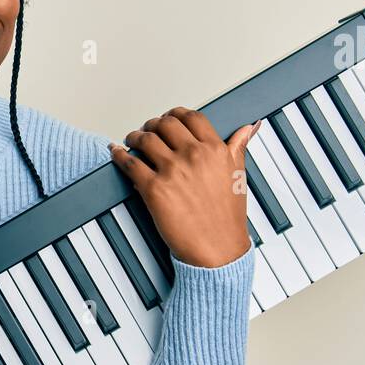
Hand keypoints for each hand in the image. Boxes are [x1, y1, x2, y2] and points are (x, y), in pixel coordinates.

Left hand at [109, 107, 261, 268]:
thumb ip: (239, 146)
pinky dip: (119, 155)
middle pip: (164, 124)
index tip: (168, 118)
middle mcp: (193, 155)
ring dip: (134, 136)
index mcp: (214, 149)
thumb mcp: (238, 176)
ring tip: (132, 141)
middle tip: (147, 130)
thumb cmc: (227, 217)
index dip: (175, 114)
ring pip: (145, 139)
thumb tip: (248, 127)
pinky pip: (129, 163)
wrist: (217, 249)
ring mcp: (172, 171)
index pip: (190, 117)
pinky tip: (116, 153)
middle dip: (153, 124)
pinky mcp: (154, 189)